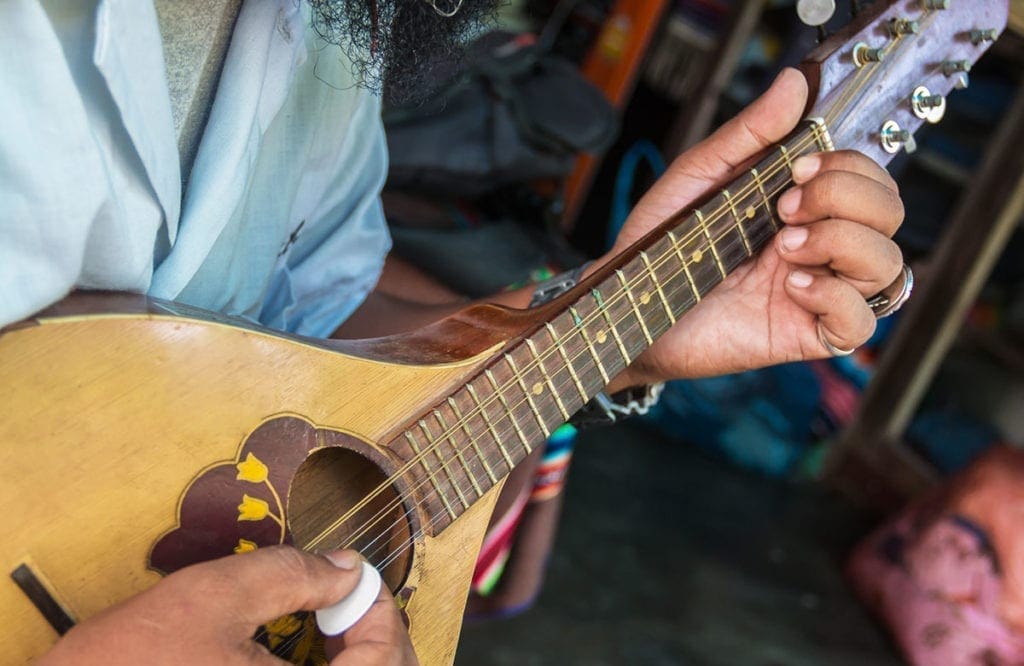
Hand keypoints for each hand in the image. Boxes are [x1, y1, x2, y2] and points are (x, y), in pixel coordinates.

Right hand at [39, 546, 417, 664]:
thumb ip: (294, 574)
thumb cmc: (131, 659)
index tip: (360, 580)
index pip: (382, 663)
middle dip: (375, 636)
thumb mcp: (216, 596)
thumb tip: (347, 568)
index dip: (381, 613)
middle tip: (350, 598)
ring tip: (334, 619)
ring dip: (356, 657)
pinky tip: (309, 651)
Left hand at [609, 68, 904, 384]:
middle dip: (847, 199)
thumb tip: (794, 82)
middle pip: (889, 214)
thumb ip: (750, 132)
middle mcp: (819, 247)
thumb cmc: (662, 243)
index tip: (799, 168)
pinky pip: (861, 322)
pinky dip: (837, 297)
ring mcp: (817, 291)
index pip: (870, 177)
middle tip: (785, 208)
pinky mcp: (805, 334)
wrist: (627, 303)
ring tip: (784, 248)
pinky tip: (792, 287)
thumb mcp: (701, 175)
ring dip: (843, 244)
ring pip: (889, 266)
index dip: (850, 167)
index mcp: (803, 206)